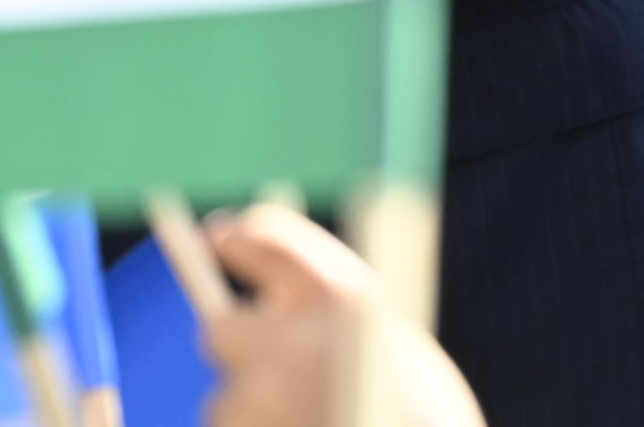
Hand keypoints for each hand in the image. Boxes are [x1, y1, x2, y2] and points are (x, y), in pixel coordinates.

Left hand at [198, 202, 481, 426]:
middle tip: (262, 363)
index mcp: (343, 301)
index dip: (242, 237)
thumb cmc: (424, 417)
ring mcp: (260, 404)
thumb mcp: (390, 352)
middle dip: (237, 345)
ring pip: (226, 403)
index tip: (218, 235)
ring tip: (306, 425)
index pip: (271, 241)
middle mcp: (290, 345)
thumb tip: (267, 304)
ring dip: (255, 414)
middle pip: (219, 330)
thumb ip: (332, 322)